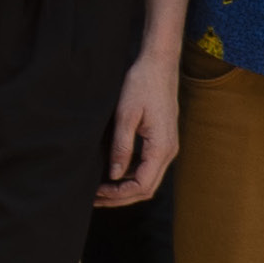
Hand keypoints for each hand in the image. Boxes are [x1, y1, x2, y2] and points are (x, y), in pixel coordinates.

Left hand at [97, 50, 185, 206]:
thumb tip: (113, 175)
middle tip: (94, 198)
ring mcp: (168, 146)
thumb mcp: (126, 115)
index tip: (96, 193)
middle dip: (120, 197)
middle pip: (146, 188)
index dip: (118, 194)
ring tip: (99, 190)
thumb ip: (121, 147)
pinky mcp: (162, 140)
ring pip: (148, 179)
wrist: (158, 64)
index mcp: (161, 147)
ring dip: (125, 188)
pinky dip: (130, 176)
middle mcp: (169, 151)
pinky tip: (112, 174)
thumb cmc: (141, 84)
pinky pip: (148, 167)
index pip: (141, 185)